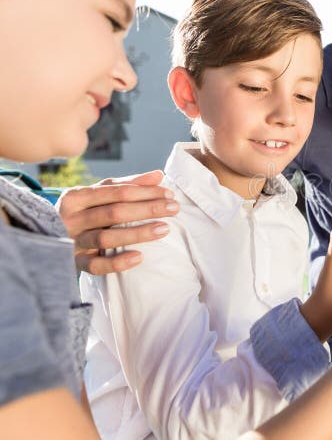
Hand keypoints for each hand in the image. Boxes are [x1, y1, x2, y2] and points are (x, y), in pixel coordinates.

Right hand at [57, 171, 178, 274]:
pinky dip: (118, 262)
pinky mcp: (74, 263)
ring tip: (164, 229)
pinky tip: (140, 257)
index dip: (145, 192)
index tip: (169, 194)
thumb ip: (128, 185)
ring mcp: (71, 241)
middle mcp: (71, 218)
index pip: (117, 192)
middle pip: (114, 212)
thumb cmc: (84, 212)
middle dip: (148, 209)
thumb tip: (158, 175)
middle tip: (174, 208)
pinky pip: (96, 266)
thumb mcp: (100, 195)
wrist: (48, 239)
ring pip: (106, 238)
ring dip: (137, 233)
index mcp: (77, 196)